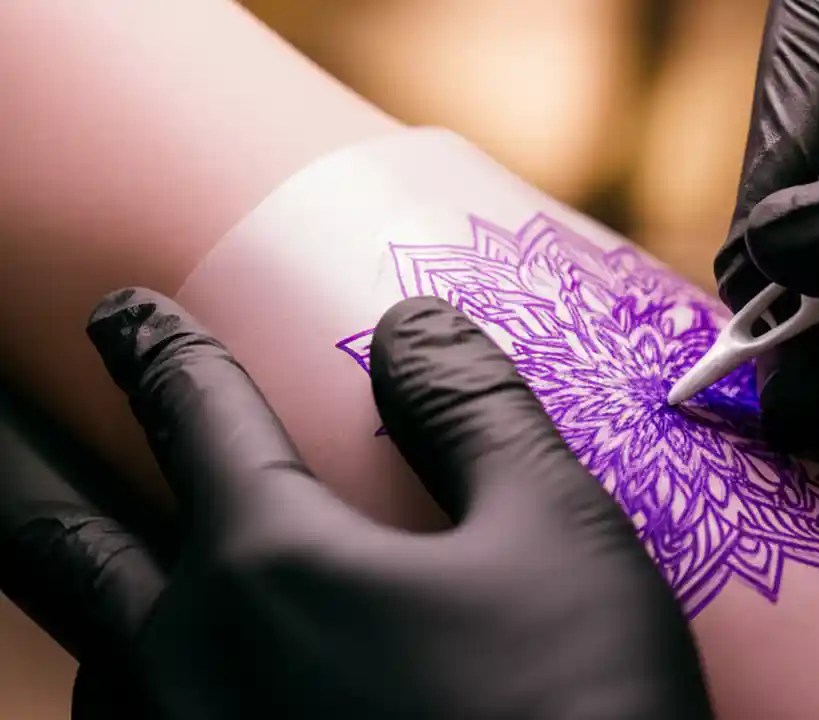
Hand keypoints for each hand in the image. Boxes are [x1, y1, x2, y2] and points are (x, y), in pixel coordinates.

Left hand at [1, 288, 711, 718]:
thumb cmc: (572, 710)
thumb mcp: (555, 533)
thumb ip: (474, 412)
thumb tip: (414, 323)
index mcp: (268, 569)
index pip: (193, 417)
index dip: (157, 351)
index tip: (123, 315)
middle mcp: (189, 668)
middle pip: (61, 544)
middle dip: (22, 468)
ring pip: (98, 666)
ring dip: (87, 597)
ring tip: (101, 567)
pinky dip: (138, 698)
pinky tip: (177, 699)